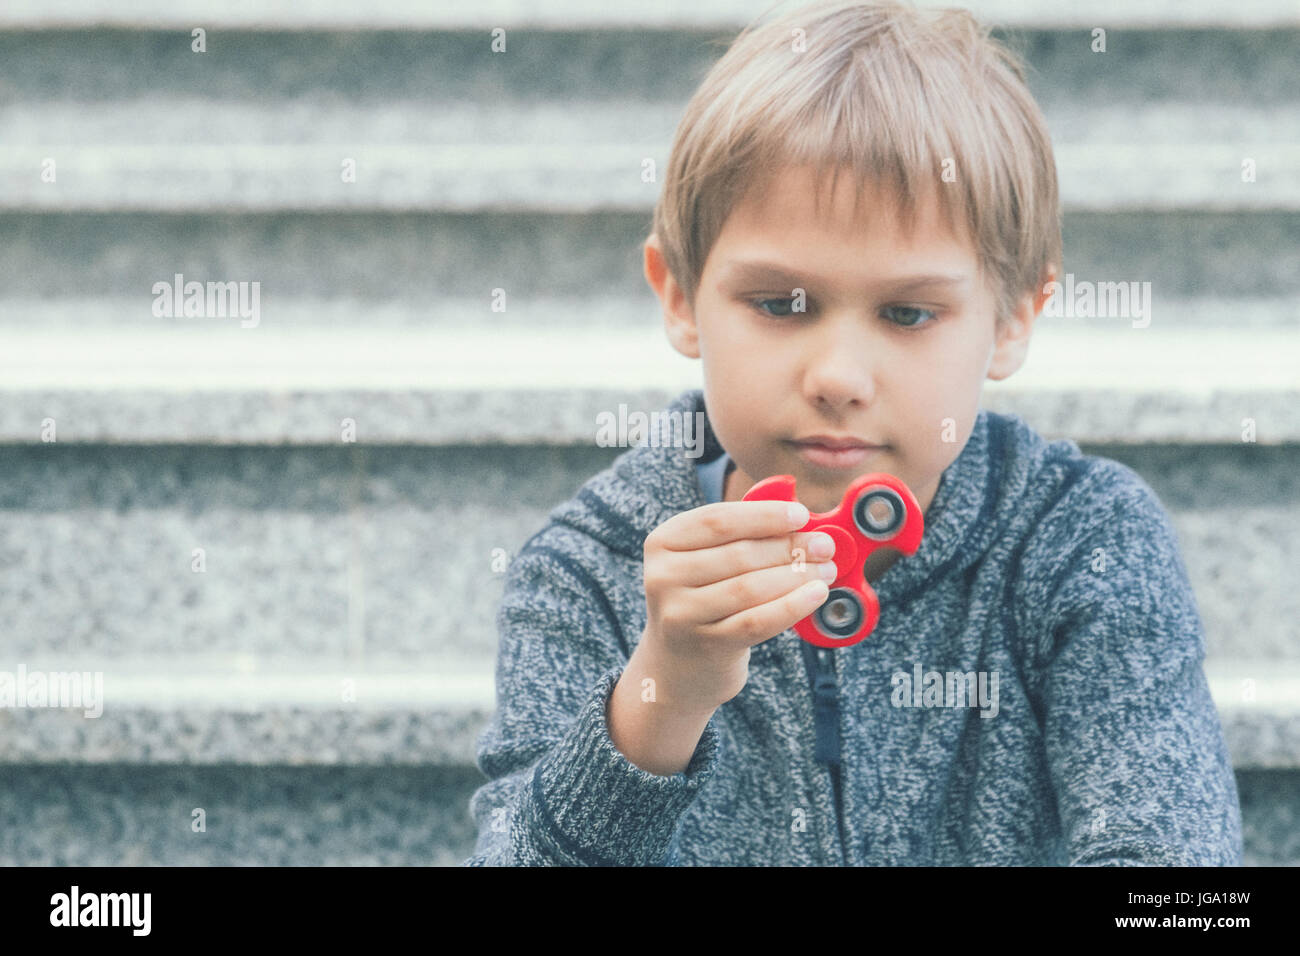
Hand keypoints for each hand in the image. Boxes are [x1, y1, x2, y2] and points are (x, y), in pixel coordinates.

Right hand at [639, 499, 837, 709]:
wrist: (679, 663)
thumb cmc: (704, 598)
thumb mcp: (705, 560)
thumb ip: (742, 535)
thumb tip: (800, 520)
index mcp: (663, 542)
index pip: (718, 520)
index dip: (763, 516)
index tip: (801, 514)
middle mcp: (663, 577)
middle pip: (738, 554)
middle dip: (789, 546)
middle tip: (824, 545)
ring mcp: (681, 614)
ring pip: (750, 587)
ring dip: (797, 575)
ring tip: (825, 570)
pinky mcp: (705, 645)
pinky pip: (758, 621)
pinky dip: (793, 605)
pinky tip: (817, 594)